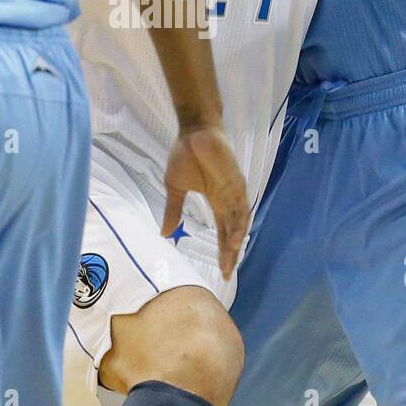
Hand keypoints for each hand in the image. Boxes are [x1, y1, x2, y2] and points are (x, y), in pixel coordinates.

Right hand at [162, 124, 248, 279]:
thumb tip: (164, 234)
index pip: (222, 232)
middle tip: (226, 274)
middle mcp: (228, 200)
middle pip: (232, 233)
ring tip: (230, 261)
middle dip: (230, 254)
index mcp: (216, 202)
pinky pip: (240, 206)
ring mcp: (234, 191)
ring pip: (239, 223)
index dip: (222, 251)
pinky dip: (239, 223)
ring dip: (235, 242)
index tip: (220, 272)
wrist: (193, 131)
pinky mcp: (236, 182)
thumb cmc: (185, 155)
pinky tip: (236, 238)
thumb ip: (174, 210)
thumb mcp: (176, 187)